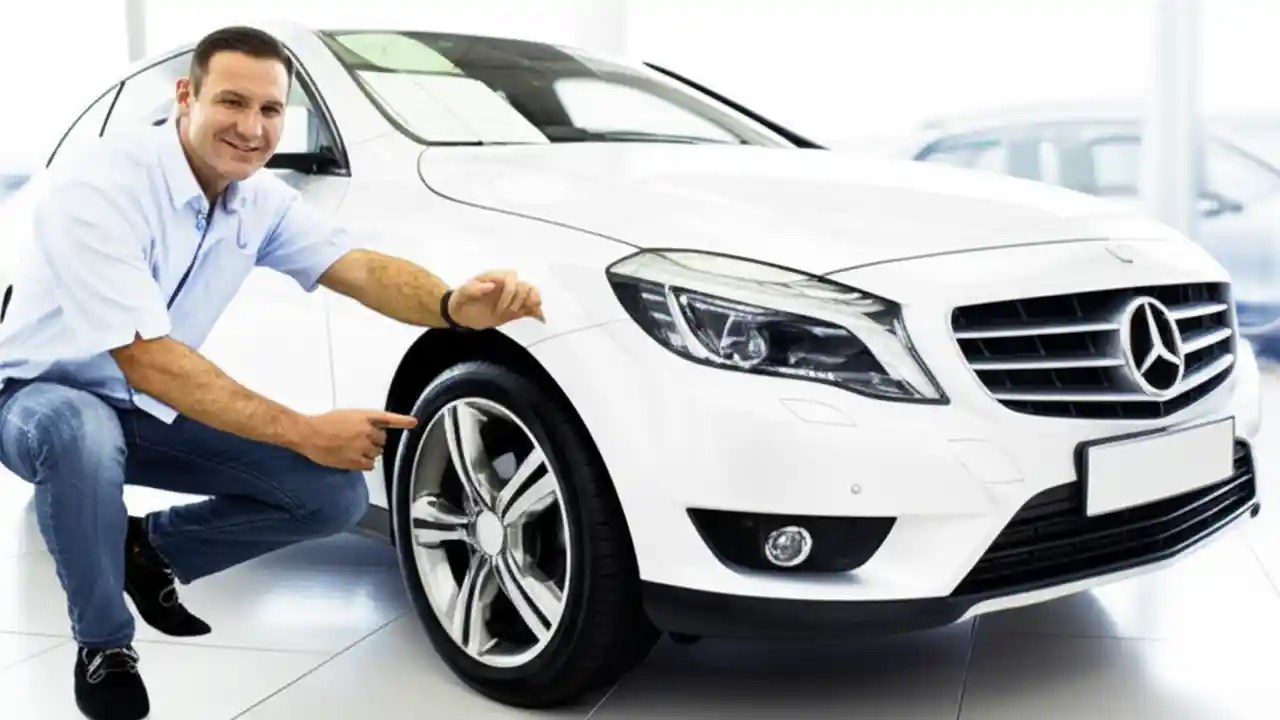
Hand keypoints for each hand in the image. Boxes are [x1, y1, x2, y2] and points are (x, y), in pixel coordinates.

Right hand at [295, 409, 417, 469]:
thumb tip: (371, 430)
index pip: (388, 419)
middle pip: (382, 439)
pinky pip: (370, 465)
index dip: (403, 421)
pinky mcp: (356, 460)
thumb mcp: (347, 415)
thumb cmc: (324, 423)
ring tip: (352, 448)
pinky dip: (364, 463)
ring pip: (377, 453)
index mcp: (365, 417)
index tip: (413, 423)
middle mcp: (366, 431)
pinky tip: (353, 458)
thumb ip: (363, 422)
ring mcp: (362, 446)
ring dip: (368, 452)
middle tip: (358, 440)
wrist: (309, 433)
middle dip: (374, 441)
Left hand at [448, 270, 544, 328]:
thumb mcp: (462, 293)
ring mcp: (512, 298)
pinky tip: (541, 319)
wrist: (461, 314)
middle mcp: (507, 286)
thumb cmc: (461, 300)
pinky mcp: (515, 310)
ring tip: (530, 312)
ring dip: (533, 303)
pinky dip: (537, 312)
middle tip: (509, 312)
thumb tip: (492, 285)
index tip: (501, 307)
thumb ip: (474, 288)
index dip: (510, 292)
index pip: (512, 278)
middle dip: (519, 301)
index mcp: (495, 278)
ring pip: (532, 294)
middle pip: (525, 286)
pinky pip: (530, 308)